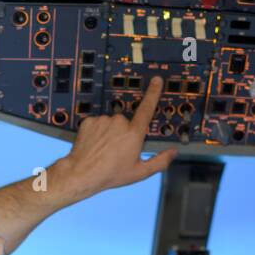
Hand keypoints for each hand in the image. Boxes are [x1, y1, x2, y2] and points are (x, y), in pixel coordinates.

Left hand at [52, 76, 176, 202]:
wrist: (82, 174)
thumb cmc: (110, 174)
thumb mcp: (140, 172)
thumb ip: (160, 161)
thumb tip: (173, 152)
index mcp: (134, 134)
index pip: (147, 108)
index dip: (153, 93)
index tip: (157, 81)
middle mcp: (119, 123)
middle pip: (126, 123)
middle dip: (124, 134)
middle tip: (118, 151)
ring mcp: (103, 121)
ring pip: (111, 123)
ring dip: (110, 133)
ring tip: (104, 151)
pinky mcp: (89, 121)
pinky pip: (97, 124)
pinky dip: (97, 133)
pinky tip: (95, 145)